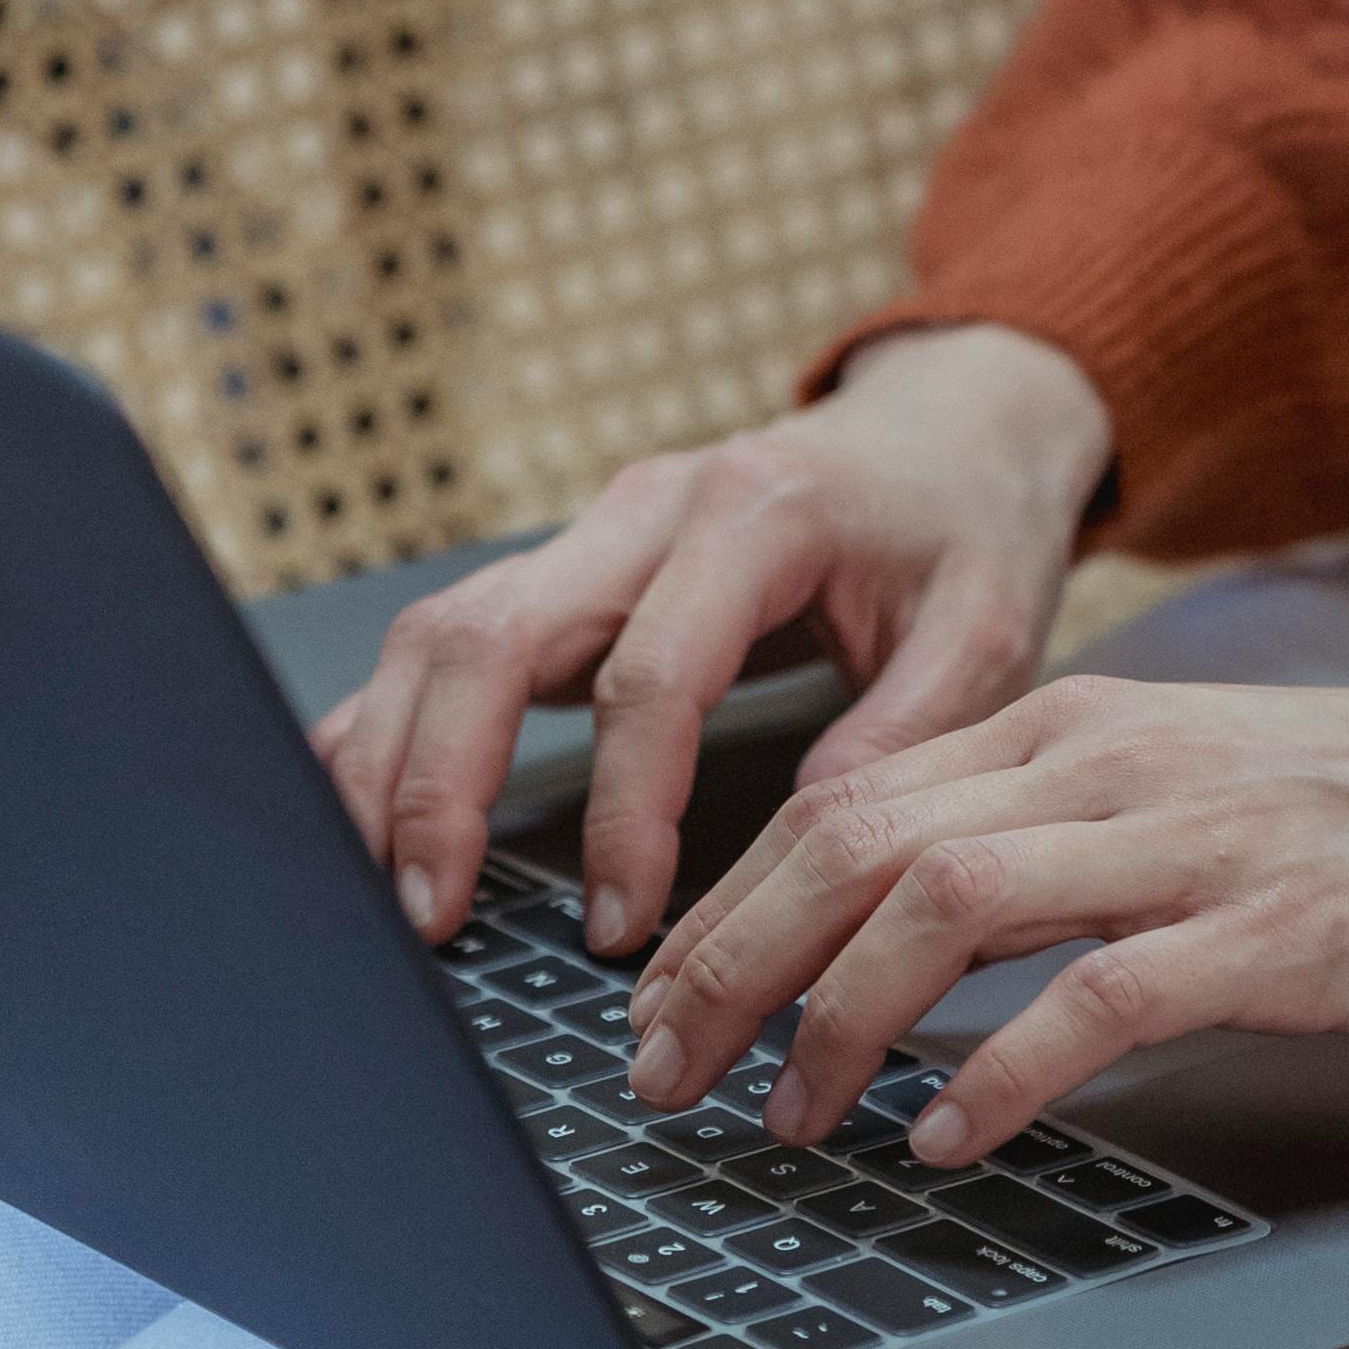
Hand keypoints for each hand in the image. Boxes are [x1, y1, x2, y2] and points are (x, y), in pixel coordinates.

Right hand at [311, 322, 1112, 958]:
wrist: (951, 422)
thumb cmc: (968, 523)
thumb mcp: (992, 622)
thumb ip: (907, 726)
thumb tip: (808, 848)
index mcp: (754, 513)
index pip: (649, 674)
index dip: (621, 809)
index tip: (620, 926)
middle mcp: (648, 506)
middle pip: (495, 634)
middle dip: (441, 784)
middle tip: (433, 918)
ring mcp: (596, 530)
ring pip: (445, 630)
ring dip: (393, 760)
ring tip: (383, 892)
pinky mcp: (572, 567)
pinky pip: (452, 636)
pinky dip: (394, 721)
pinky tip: (356, 807)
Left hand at [618, 639, 1348, 1170]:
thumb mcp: (1193, 789)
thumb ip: (1058, 835)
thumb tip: (909, 930)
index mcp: (1083, 723)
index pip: (851, 797)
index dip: (731, 900)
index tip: (662, 999)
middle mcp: (1115, 762)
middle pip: (859, 842)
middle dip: (731, 962)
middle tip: (660, 1074)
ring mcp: (1194, 840)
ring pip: (944, 902)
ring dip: (834, 1019)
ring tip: (783, 1116)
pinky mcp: (1276, 926)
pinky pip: (1098, 995)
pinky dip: (1000, 1072)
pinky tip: (952, 1138)